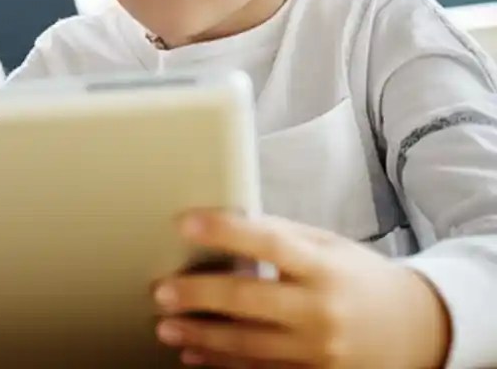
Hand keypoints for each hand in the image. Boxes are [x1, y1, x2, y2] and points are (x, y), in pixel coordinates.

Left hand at [151, 210, 450, 367]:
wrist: (414, 330)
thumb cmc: (357, 278)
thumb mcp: (328, 246)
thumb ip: (279, 236)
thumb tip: (222, 223)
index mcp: (324, 266)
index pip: (269, 242)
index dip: (226, 232)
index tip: (185, 223)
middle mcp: (321, 309)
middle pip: (249, 300)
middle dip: (199, 296)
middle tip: (161, 291)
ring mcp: (319, 349)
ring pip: (248, 345)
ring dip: (201, 336)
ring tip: (165, 326)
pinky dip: (222, 363)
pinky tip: (193, 354)